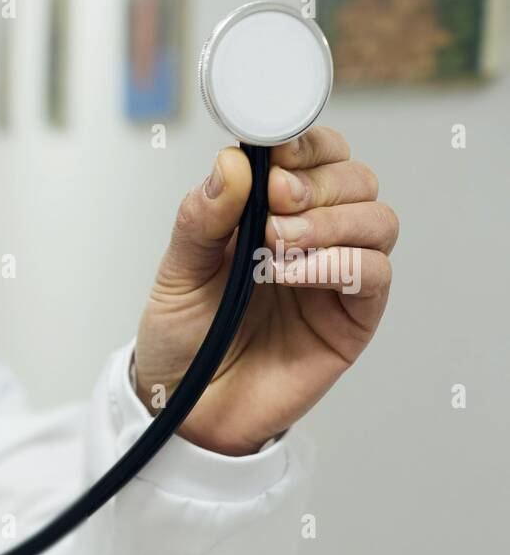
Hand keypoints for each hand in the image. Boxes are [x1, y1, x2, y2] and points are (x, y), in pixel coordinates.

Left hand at [133, 126, 398, 455]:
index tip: (273, 156)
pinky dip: (339, 263)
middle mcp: (313, 237)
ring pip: (377, 220)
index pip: (316, 155)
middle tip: (273, 202)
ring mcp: (336, 278)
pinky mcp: (353, 320)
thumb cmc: (184, 338)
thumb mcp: (177, 272)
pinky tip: (293, 272)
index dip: (304, 145)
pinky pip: (374, 275)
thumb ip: (201, 218)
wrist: (185, 409)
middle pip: (356, 178)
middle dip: (317, 182)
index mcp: (272, 212)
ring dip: (329, 221)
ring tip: (274, 246)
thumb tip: (232, 162)